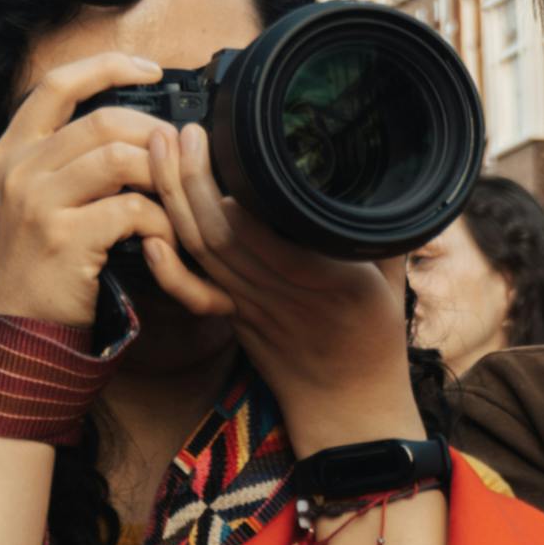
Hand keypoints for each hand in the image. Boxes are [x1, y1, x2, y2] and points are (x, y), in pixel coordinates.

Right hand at [0, 53, 192, 333]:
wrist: (12, 330)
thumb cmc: (36, 268)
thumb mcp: (32, 202)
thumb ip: (64, 162)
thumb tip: (130, 131)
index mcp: (11, 150)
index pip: (56, 84)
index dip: (106, 67)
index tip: (150, 68)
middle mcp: (18, 168)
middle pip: (103, 121)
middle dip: (155, 134)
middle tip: (182, 156)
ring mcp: (37, 202)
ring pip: (120, 158)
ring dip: (162, 178)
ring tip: (176, 200)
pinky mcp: (64, 238)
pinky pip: (132, 210)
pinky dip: (160, 223)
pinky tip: (165, 239)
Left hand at [145, 111, 425, 444]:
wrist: (351, 413)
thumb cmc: (378, 344)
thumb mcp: (394, 279)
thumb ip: (386, 229)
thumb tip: (392, 173)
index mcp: (327, 276)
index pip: (262, 224)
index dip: (226, 179)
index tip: (215, 134)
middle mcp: (282, 291)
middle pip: (218, 229)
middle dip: (188, 174)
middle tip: (177, 131)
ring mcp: (251, 308)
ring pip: (199, 250)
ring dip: (173, 200)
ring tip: (158, 154)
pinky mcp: (234, 321)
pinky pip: (193, 290)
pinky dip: (166, 264)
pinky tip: (149, 231)